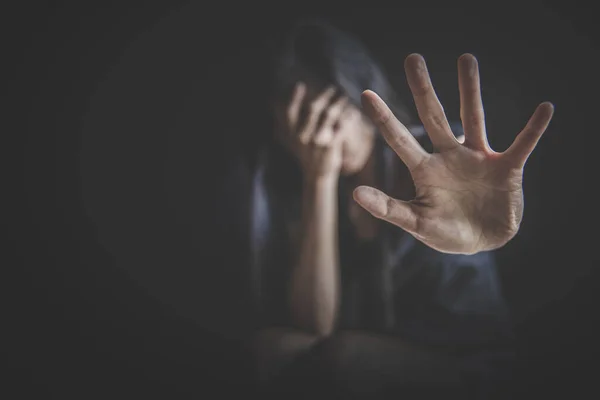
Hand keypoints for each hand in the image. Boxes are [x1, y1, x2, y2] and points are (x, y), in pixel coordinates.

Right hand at [279, 83, 348, 180]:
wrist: (318, 175)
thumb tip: (285, 103)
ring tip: (344, 96)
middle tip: (333, 88)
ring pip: (329, 114)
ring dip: (338, 102)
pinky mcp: (330, 145)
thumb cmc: (308, 154)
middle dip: (324, 95)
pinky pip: (340, 125)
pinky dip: (347, 116)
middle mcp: (303, 136)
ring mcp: (316, 141)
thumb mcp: (295, 141)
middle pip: (313, 108)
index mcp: (292, 134)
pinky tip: (353, 112)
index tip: (300, 85)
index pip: (290, 112)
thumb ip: (293, 124)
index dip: (294, 98)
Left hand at [354, 53, 553, 254]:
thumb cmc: (446, 232)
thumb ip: (389, 209)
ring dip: (470, 91)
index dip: (384, 118)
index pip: (400, 139)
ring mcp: (478, 158)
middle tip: (412, 59)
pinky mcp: (506, 168)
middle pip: (433, 117)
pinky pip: (521, 145)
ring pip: (473, 118)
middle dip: (423, 89)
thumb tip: (355, 193)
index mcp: (425, 170)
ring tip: (466, 59)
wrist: (483, 241)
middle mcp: (449, 156)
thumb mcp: (417, 223)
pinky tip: (544, 108)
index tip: (365, 94)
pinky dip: (533, 130)